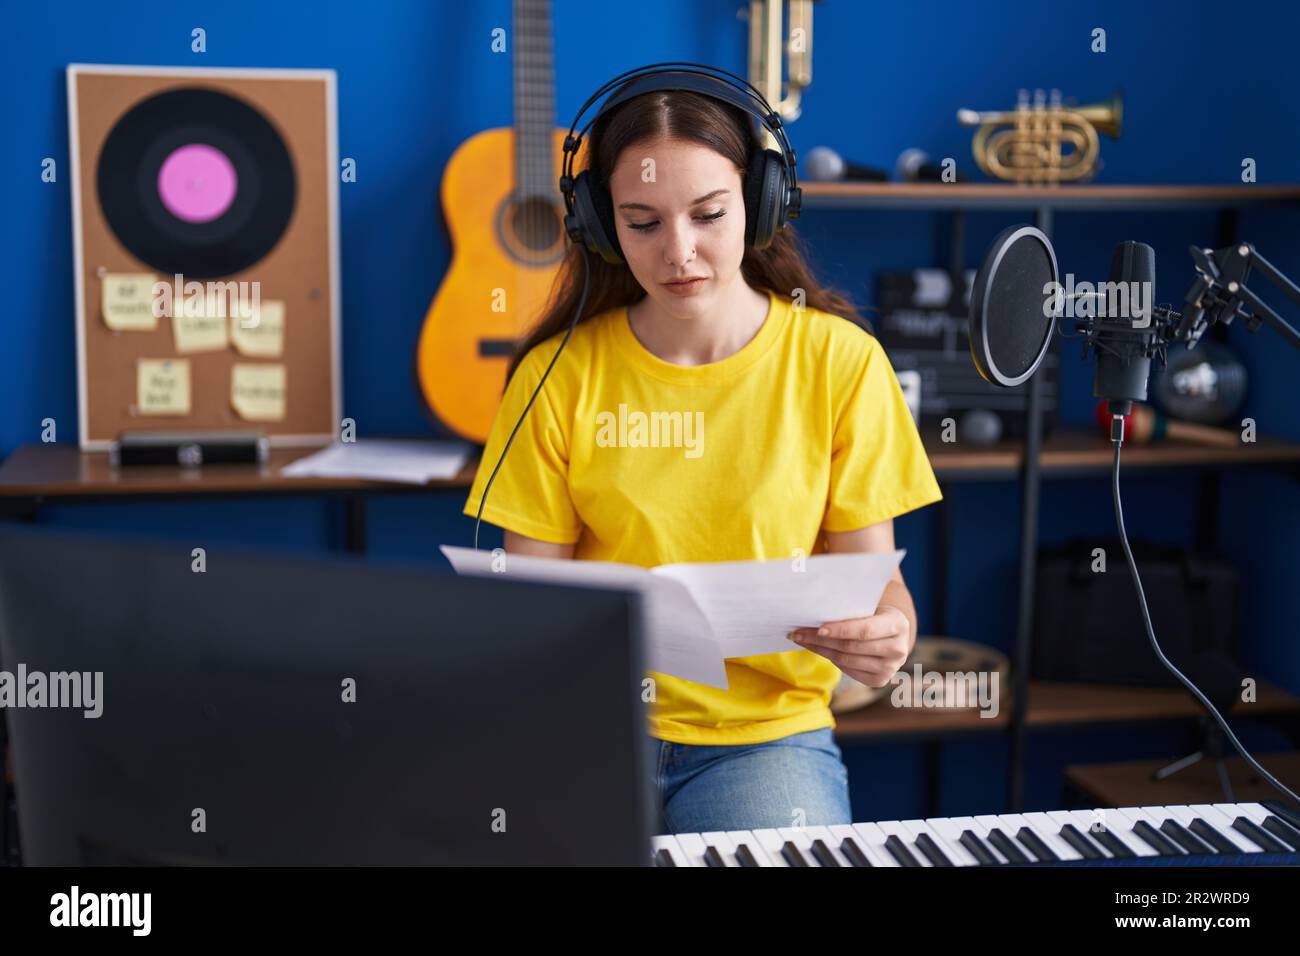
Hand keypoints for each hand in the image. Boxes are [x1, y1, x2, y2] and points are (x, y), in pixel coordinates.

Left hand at [787, 605, 911, 687]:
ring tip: (801, 639)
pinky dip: (830, 659)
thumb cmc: (876, 614)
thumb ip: (851, 610)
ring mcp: (890, 668)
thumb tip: (815, 610)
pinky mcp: (879, 680)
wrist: (893, 634)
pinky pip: (848, 670)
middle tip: (797, 632)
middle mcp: (898, 649)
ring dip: (820, 650)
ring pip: (846, 660)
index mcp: (898, 625)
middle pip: (851, 647)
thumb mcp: (871, 607)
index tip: (818, 628)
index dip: (840, 630)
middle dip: (820, 640)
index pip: (864, 630)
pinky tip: (817, 649)